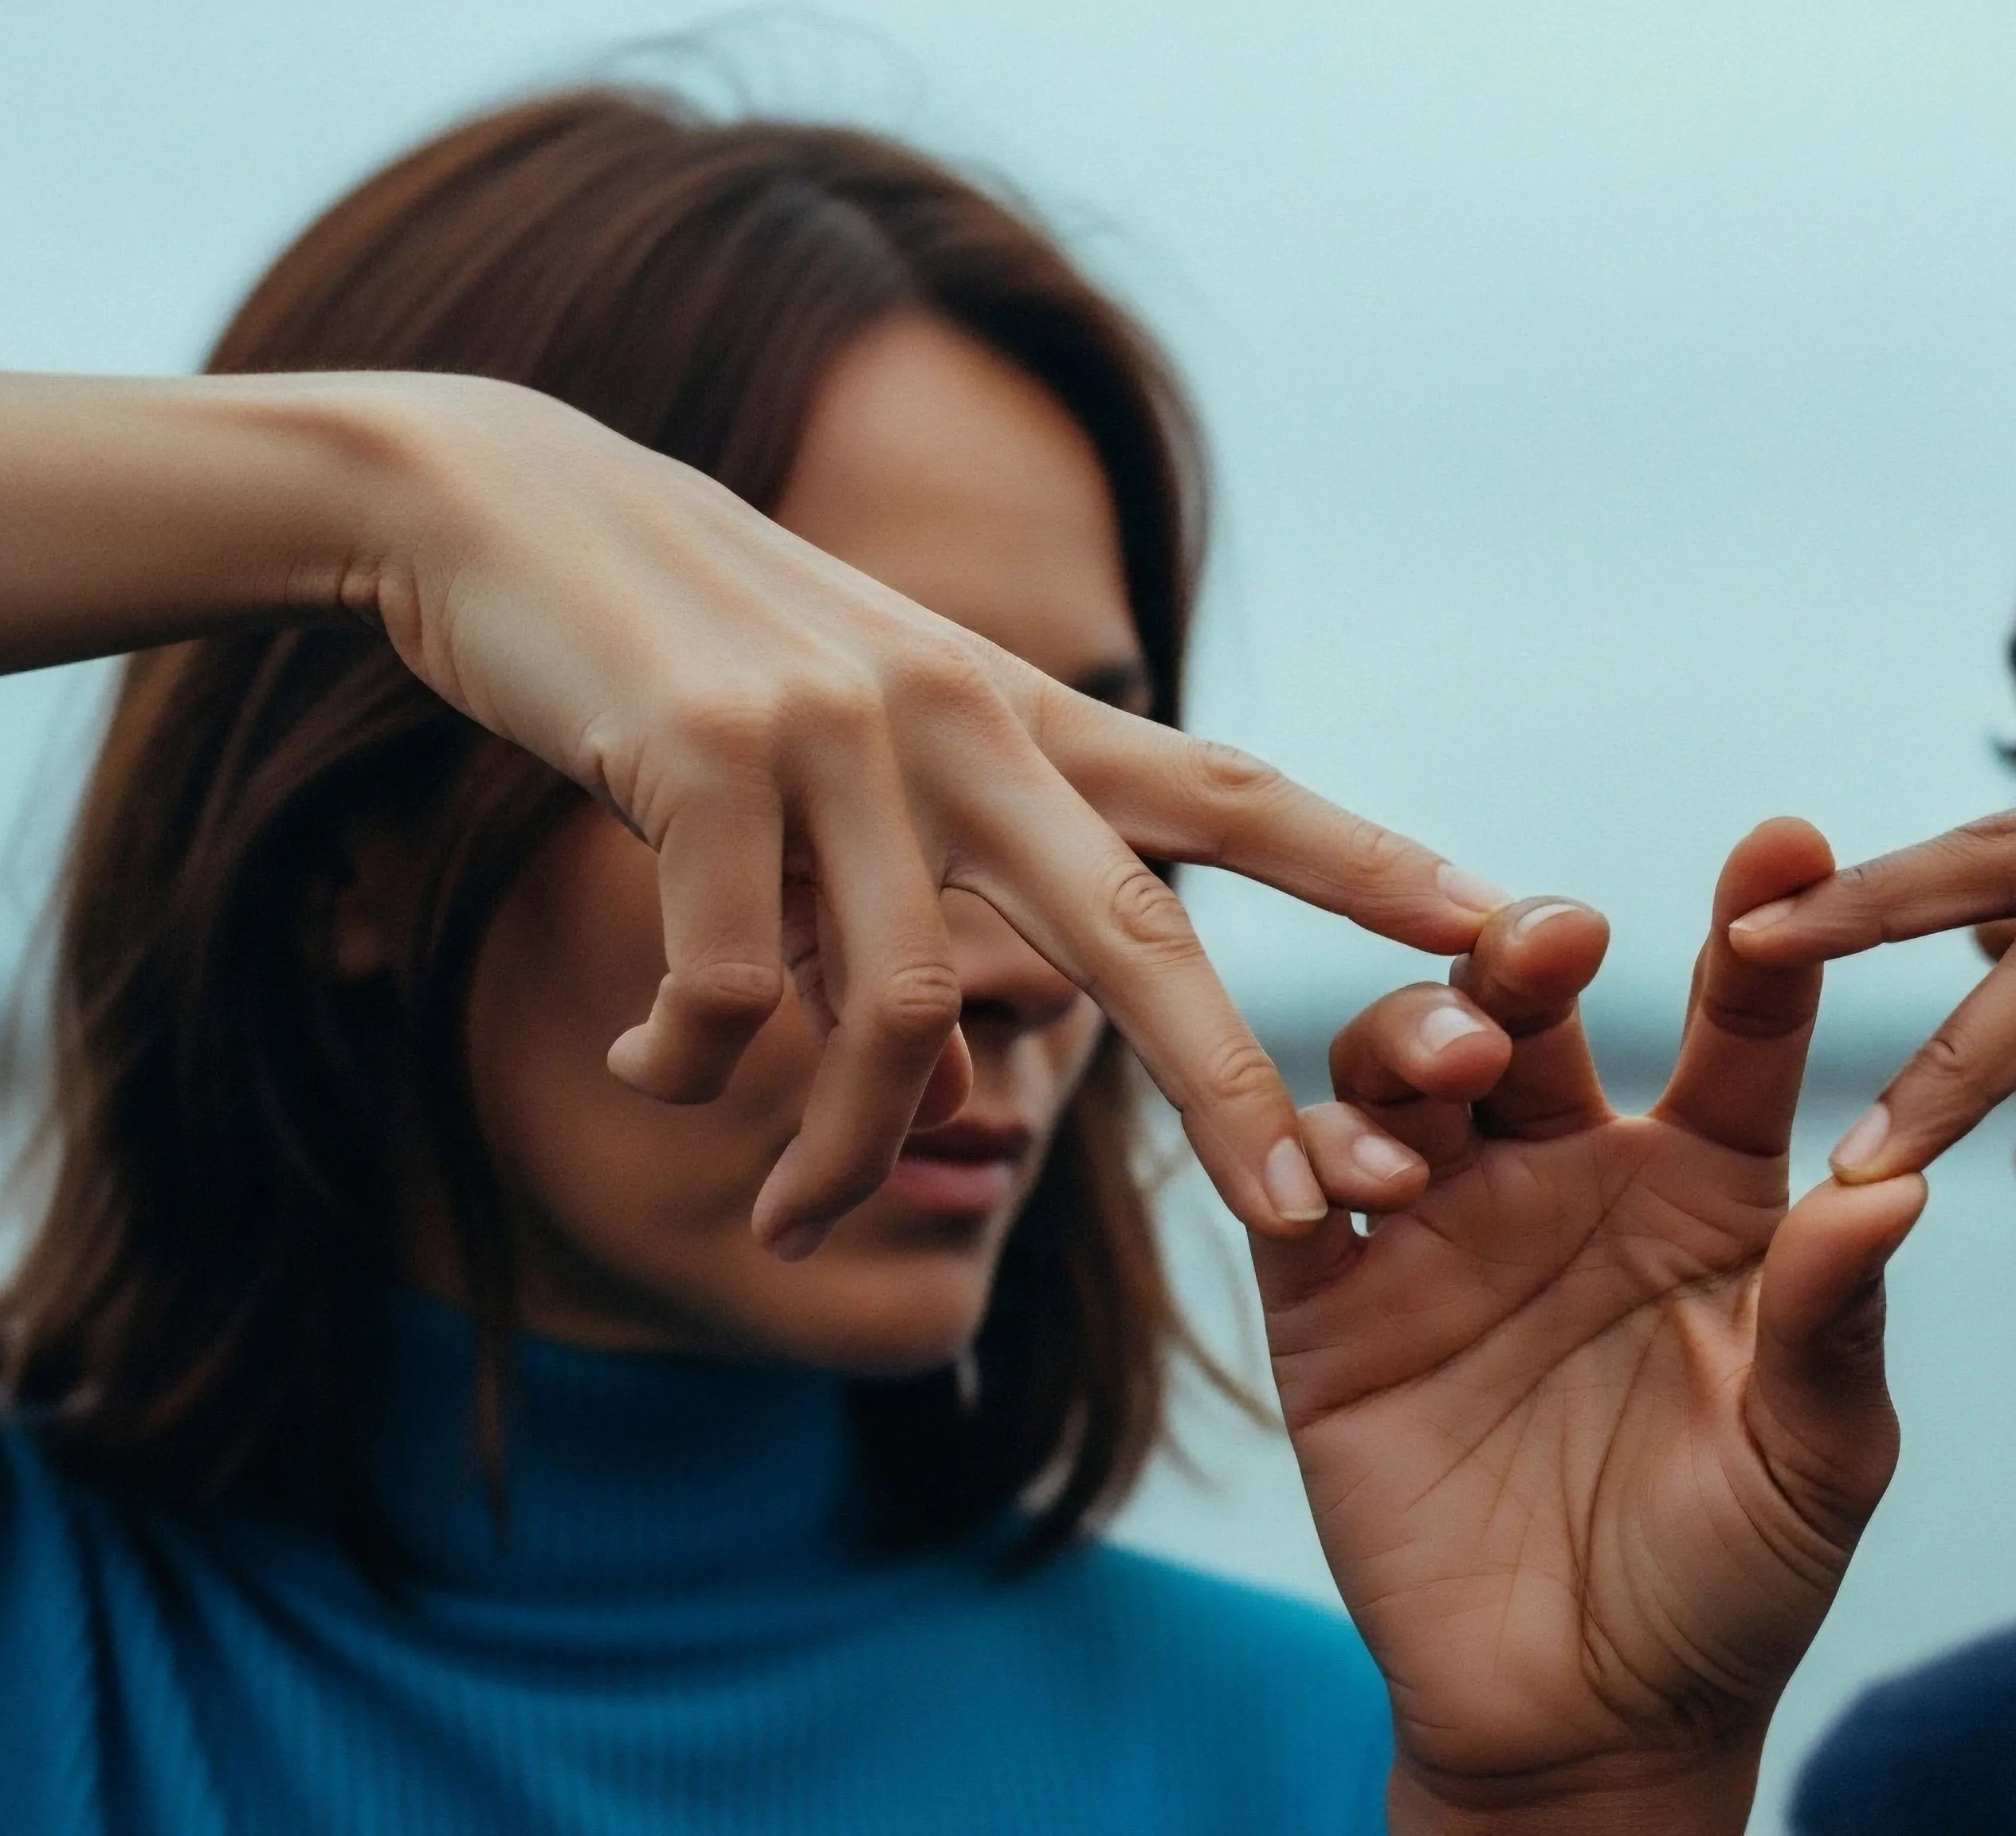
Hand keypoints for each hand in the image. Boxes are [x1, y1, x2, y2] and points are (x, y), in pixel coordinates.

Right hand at [343, 374, 1505, 1247]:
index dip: (1379, 863)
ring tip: (788, 1217)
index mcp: (1019, 717)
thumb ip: (944, 901)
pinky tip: (650, 1069)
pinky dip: (693, 1064)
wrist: (503, 510)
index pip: (1238, 793)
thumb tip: (989, 1095)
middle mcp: (960, 719)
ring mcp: (837, 734)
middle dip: (1233, 1085)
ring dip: (848, 1148)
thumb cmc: (701, 663)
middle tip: (1308, 1219)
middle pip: (1138, 928)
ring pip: (905, 1010)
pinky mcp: (701, 756)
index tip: (1512, 922)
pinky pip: (730, 988)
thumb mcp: (862, 763)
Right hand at [1256, 820, 1928, 1833]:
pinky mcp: (1334, 1311)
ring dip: (1418, 1043)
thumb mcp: (1817, 1456)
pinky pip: (1294, 1195)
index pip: (1734, 1031)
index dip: (1757, 935)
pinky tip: (1346, 1175)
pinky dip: (1297, 1154)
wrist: (1591, 1729)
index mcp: (1706, 1190)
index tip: (1784, 844)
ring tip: (1460, 1081)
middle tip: (1547, 941)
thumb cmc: (1735, 1581)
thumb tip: (1898, 1188)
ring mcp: (1442, 1236)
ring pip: (1402, 1073)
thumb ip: (1832, 1319)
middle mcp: (1567, 1181)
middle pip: (1528, 1012)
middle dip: (1523, 949)